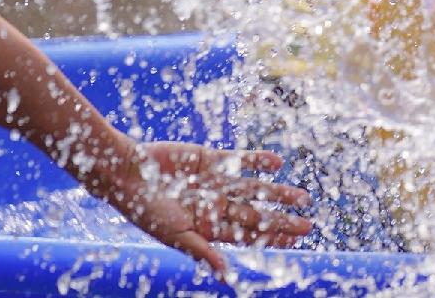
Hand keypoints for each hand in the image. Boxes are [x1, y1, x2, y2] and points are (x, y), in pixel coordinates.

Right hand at [83, 137, 311, 276]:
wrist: (125, 174)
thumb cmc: (145, 210)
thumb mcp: (174, 235)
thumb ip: (202, 251)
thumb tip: (226, 274)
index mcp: (207, 227)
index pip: (246, 236)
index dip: (270, 239)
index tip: (295, 241)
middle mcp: (215, 205)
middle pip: (256, 215)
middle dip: (281, 221)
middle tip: (308, 224)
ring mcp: (215, 182)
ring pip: (254, 189)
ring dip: (278, 192)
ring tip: (304, 197)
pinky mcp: (211, 160)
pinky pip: (240, 161)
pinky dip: (258, 161)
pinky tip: (278, 164)